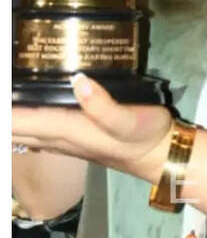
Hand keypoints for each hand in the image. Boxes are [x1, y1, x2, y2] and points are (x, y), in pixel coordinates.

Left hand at [12, 74, 171, 184]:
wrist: (161, 158)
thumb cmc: (147, 137)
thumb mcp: (130, 120)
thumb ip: (104, 104)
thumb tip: (78, 79)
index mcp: (66, 129)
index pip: (18, 120)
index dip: (3, 111)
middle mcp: (56, 137)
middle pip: (11, 128)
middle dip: (3, 115)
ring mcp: (60, 140)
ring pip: (18, 131)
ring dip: (7, 121)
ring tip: (3, 99)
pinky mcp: (68, 137)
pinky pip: (30, 130)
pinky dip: (15, 122)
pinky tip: (14, 113)